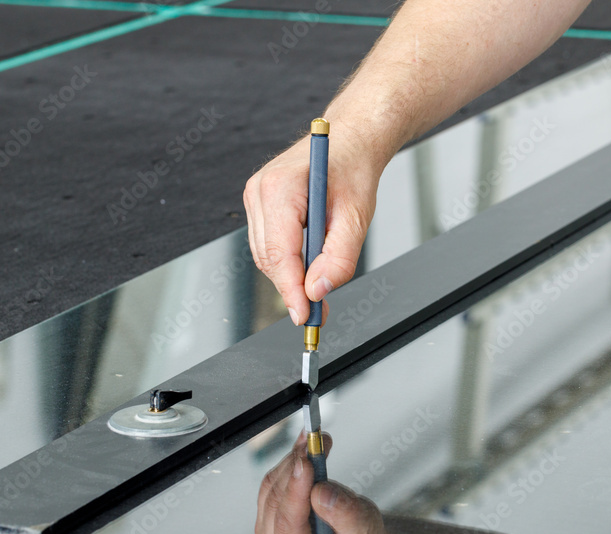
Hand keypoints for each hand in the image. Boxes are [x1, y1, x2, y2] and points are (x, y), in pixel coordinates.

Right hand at [243, 127, 382, 324]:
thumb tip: (317, 291)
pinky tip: (309, 267)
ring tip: (319, 291)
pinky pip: (268, 246)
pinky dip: (288, 263)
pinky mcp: (258, 205)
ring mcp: (254, 197)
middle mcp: (259, 190)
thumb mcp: (356, 217)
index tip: (304, 316)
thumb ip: (339, 258)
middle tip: (319, 313)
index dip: (291, 290)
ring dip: (291, 277)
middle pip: (270, 259)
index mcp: (280, 187)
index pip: (279, 252)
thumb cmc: (353, 170)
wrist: (348, 140)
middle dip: (293, 289)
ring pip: (266, 256)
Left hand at [255, 431, 387, 533]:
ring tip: (316, 442)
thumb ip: (345, 515)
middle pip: (276, 502)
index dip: (295, 490)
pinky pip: (273, 482)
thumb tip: (320, 491)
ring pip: (272, 488)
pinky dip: (291, 462)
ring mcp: (268, 533)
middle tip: (318, 442)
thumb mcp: (364, 533)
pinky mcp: (270, 514)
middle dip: (297, 467)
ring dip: (294, 460)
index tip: (307, 461)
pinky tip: (306, 449)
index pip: (287, 524)